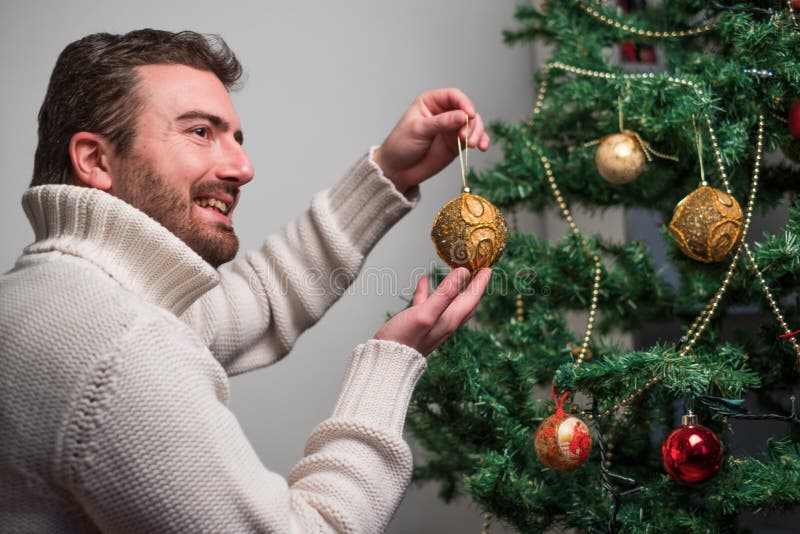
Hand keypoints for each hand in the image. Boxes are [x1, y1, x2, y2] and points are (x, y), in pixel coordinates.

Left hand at [373, 89, 490, 194]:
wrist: (397, 170)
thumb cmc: (401, 145)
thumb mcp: (419, 130)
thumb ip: (441, 123)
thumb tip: (463, 116)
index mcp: (431, 102)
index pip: (453, 96)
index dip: (464, 103)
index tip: (469, 115)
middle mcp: (444, 112)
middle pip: (467, 110)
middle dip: (471, 123)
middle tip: (466, 138)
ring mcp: (451, 128)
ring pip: (473, 124)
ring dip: (477, 133)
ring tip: (473, 145)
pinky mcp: (457, 143)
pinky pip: (474, 138)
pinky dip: (481, 141)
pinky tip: (483, 147)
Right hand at [374, 267, 491, 356]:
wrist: (386, 360)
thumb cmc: (405, 339)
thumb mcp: (426, 313)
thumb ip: (445, 293)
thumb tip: (462, 272)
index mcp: (450, 320)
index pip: (472, 298)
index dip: (481, 282)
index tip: (488, 268)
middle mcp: (445, 323)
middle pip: (466, 302)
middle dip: (474, 286)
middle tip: (479, 272)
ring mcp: (433, 324)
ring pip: (448, 302)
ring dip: (453, 287)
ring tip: (455, 272)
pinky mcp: (419, 324)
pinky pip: (427, 303)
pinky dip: (428, 290)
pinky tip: (423, 281)